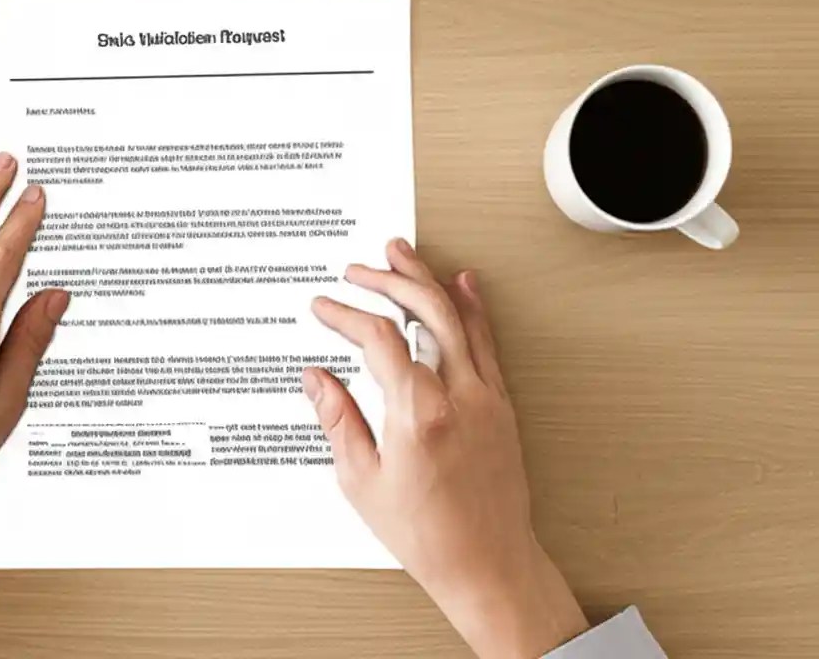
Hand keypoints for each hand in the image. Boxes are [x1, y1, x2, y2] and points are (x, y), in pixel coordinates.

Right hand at [303, 239, 588, 658]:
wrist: (487, 563)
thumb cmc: (427, 534)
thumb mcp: (362, 481)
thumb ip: (338, 420)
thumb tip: (317, 379)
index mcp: (417, 414)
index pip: (378, 339)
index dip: (346, 315)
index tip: (325, 308)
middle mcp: (458, 396)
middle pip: (425, 311)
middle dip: (387, 280)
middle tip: (360, 268)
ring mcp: (486, 398)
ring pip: (459, 317)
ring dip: (428, 280)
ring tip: (404, 255)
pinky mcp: (501, 406)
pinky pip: (486, 342)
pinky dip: (473, 309)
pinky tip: (465, 286)